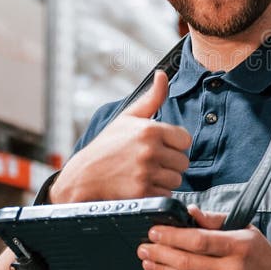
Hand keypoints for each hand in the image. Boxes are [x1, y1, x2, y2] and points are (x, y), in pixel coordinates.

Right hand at [51, 70, 191, 203]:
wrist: (84, 175)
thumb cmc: (107, 145)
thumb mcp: (128, 117)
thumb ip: (152, 98)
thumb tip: (163, 74)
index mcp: (150, 129)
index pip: (185, 140)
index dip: (175, 144)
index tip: (161, 145)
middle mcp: (150, 150)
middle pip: (183, 162)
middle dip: (170, 163)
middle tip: (151, 161)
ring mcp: (146, 172)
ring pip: (176, 180)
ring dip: (164, 179)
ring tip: (145, 172)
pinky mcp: (142, 192)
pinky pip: (166, 195)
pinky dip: (157, 192)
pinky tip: (141, 184)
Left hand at [137, 205, 270, 269]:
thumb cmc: (256, 252)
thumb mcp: (242, 228)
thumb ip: (214, 220)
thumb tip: (188, 212)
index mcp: (240, 246)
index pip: (200, 241)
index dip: (173, 236)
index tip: (154, 231)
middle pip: (188, 262)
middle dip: (160, 253)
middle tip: (143, 246)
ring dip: (162, 269)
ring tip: (147, 260)